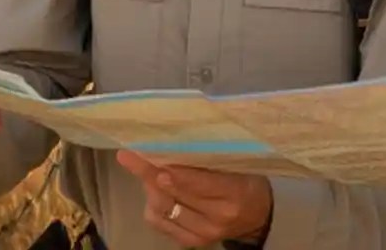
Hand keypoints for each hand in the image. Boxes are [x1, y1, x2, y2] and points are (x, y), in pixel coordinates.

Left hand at [117, 150, 271, 246]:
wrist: (256, 217)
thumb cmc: (245, 181)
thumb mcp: (238, 165)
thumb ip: (210, 159)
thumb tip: (174, 145)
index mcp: (234, 194)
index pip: (199, 182)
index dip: (172, 170)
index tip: (150, 155)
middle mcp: (218, 218)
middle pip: (175, 195)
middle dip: (149, 174)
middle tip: (130, 156)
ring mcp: (202, 234)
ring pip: (162, 209)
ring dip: (149, 187)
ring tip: (143, 168)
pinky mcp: (190, 243)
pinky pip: (158, 221)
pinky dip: (152, 204)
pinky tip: (155, 190)